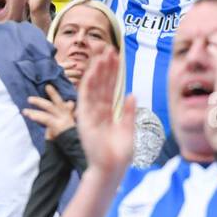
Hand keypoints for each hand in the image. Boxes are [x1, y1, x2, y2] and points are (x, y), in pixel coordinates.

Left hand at [23, 84, 75, 140]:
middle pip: (51, 105)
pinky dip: (38, 116)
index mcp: (67, 113)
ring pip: (48, 109)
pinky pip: (46, 118)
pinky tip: (30, 116)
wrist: (76, 145)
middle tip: (29, 99)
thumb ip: (68, 112)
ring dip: (35, 110)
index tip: (47, 86)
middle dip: (39, 102)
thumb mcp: (70, 123)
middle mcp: (65, 114)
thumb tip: (71, 102)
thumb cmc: (72, 136)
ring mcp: (62, 119)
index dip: (53, 94)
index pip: (59, 101)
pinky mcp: (59, 125)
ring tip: (24, 111)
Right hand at [75, 49, 135, 175]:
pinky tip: (93, 70)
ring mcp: (91, 113)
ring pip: (94, 86)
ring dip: (97, 69)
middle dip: (105, 65)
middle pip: (102, 83)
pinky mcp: (85, 117)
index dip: (113, 72)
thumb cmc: (119, 154)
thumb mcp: (129, 129)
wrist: (111, 168)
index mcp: (109, 112)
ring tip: (102, 54)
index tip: (115, 57)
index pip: (110, 87)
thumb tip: (131, 94)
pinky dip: (89, 83)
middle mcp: (99, 110)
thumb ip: (128, 112)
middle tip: (108, 48)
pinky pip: (86, 97)